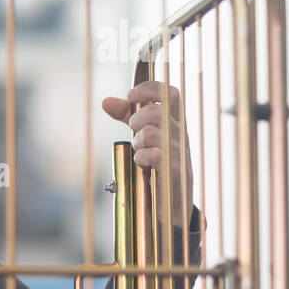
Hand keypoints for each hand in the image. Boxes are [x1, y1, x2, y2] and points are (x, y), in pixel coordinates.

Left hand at [102, 82, 193, 228]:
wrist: (172, 200)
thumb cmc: (157, 162)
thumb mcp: (141, 135)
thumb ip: (127, 117)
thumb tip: (106, 101)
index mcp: (175, 120)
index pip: (171, 93)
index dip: (149, 89)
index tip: (130, 95)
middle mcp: (181, 133)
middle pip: (157, 111)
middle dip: (136, 119)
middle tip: (133, 131)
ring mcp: (180, 151)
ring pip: (151, 132)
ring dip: (137, 141)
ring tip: (140, 150)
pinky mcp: (176, 170)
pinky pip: (154, 155)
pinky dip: (141, 158)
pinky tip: (143, 164)